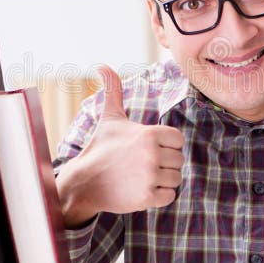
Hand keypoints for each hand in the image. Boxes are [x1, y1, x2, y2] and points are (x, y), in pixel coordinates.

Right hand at [56, 65, 184, 227]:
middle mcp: (151, 154)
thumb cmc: (100, 147)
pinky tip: (141, 189)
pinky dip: (159, 196)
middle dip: (164, 164)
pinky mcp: (146, 197)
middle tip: (142, 165)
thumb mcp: (110, 117)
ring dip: (162, 180)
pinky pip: (170, 196)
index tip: (148, 148)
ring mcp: (149, 177)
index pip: (178, 140)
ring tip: (142, 177)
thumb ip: (113, 89)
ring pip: (176, 179)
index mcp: (149, 133)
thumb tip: (101, 65)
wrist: (84, 181)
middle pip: (178, 160)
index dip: (166, 145)